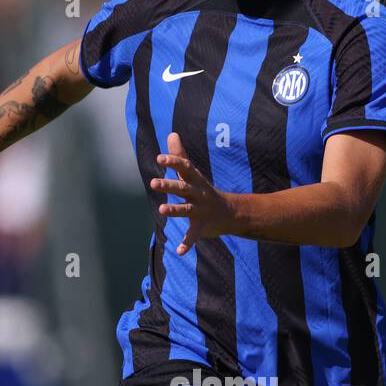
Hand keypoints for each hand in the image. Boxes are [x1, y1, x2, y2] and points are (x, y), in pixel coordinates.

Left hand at [150, 131, 232, 254]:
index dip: (172, 163)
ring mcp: (200, 211)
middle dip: (169, 186)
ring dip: (175, 211)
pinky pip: (193, 236)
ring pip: (186, 210)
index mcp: (194, 181)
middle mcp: (197, 194)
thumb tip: (171, 134)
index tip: (159, 158)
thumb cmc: (205, 191)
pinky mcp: (201, 227)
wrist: (232, 213)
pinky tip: (179, 251)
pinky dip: (187, 243)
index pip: (183, 168)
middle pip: (182, 188)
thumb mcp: (194, 173)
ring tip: (161, 211)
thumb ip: (180, 155)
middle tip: (153, 183)